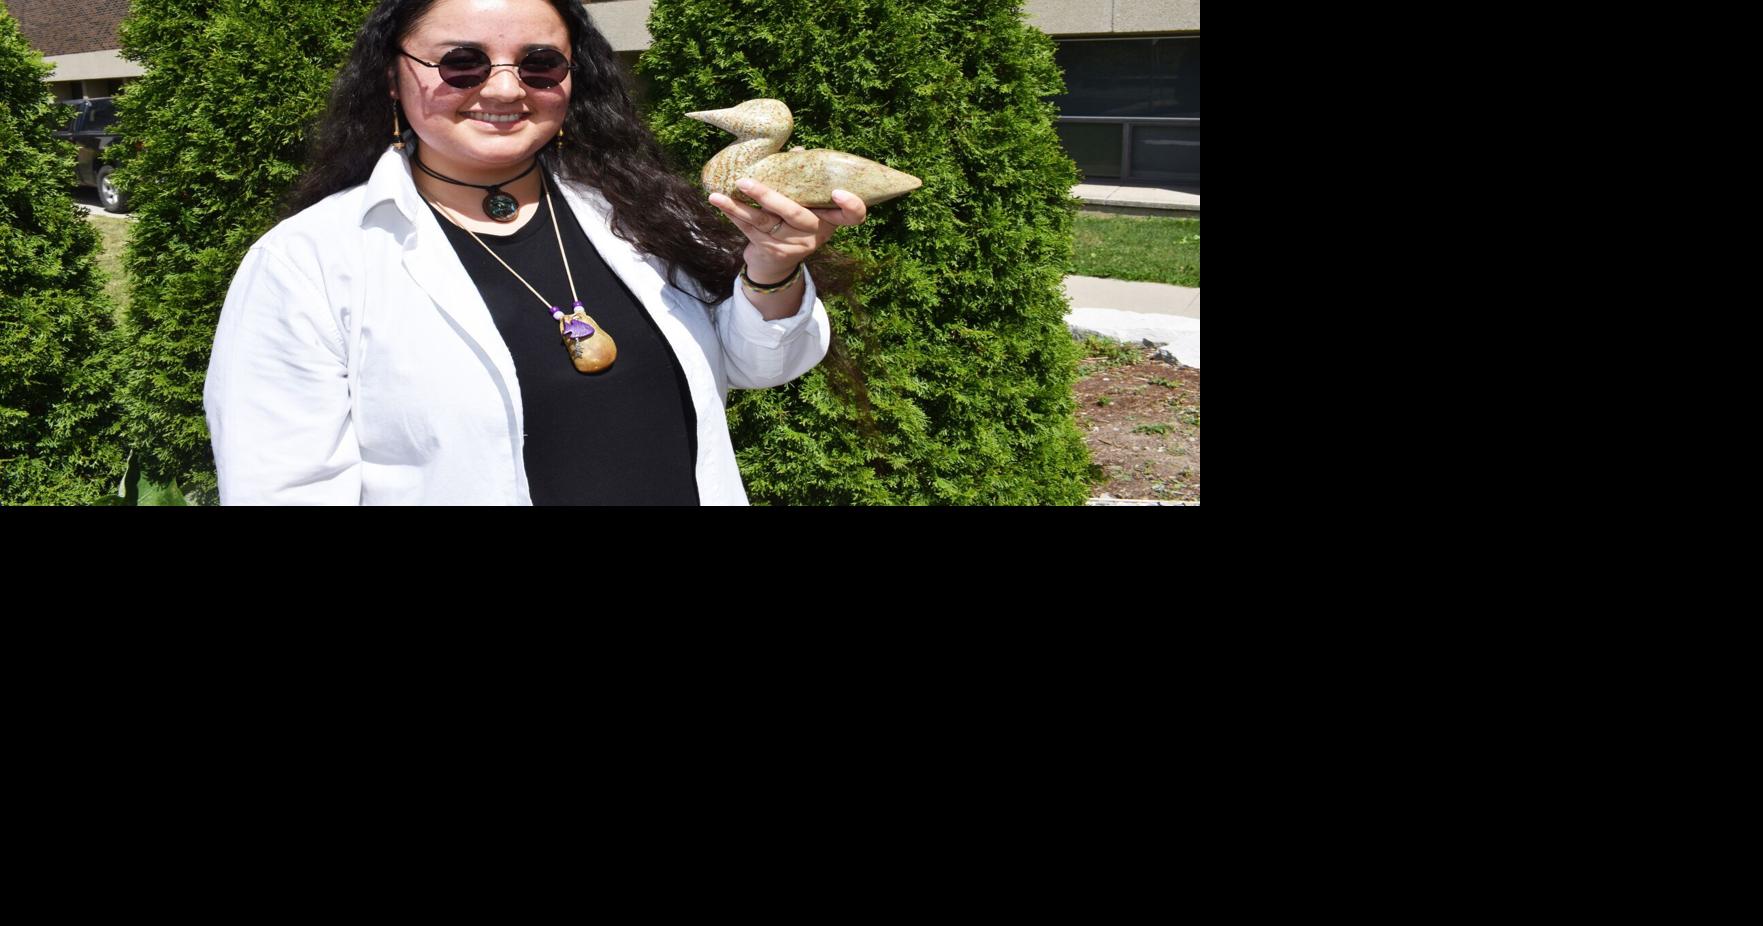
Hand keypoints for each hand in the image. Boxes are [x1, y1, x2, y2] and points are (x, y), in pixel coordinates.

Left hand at [708, 178, 867, 280]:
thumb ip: (803, 180)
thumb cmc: (795, 219)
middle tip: (745, 182)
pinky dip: (734, 214)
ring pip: (764, 222)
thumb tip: (798, 151)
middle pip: (794, 214)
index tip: (839, 192)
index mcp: (830, 218)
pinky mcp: (772, 251)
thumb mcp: (806, 204)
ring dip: (739, 207)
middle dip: (768, 197)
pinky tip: (720, 203)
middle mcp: (815, 233)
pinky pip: (750, 230)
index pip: (852, 217)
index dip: (852, 206)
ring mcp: (793, 244)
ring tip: (718, 196)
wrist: (778, 263)